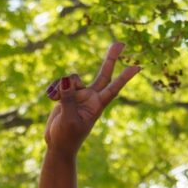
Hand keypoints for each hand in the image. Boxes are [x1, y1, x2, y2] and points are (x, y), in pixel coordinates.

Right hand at [45, 42, 140, 157]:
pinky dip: (55, 88)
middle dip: (111, 58)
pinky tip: (50, 97)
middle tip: (121, 43)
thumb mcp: (68, 119)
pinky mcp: (67, 94)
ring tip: (54, 98)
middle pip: (104, 73)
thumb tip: (67, 79)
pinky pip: (61, 82)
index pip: (113, 88)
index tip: (137, 67)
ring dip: (62, 83)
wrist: (58, 144)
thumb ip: (68, 98)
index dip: (124, 78)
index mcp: (96, 105)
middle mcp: (91, 97)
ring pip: (74, 78)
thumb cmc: (67, 137)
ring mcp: (79, 95)